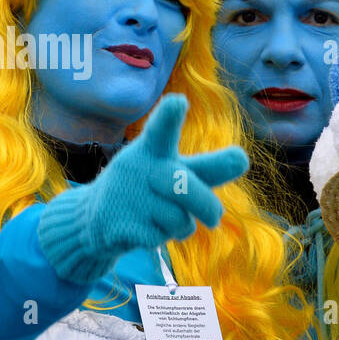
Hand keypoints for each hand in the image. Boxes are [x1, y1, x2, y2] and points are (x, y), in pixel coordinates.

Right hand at [37, 94, 248, 284]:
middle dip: (208, 208)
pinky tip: (142, 229)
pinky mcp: (119, 224)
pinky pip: (158, 238)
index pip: (162, 130)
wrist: (96, 218)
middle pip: (186, 187)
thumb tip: (242, 159)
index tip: (178, 101)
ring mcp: (129, 197)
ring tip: (164, 219)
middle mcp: (141, 168)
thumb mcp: (176, 169)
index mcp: (154, 149)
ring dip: (182, 227)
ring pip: (179, 221)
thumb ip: (211, 166)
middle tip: (215, 218)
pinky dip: (159, 237)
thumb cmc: (149, 186)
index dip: (170, 118)